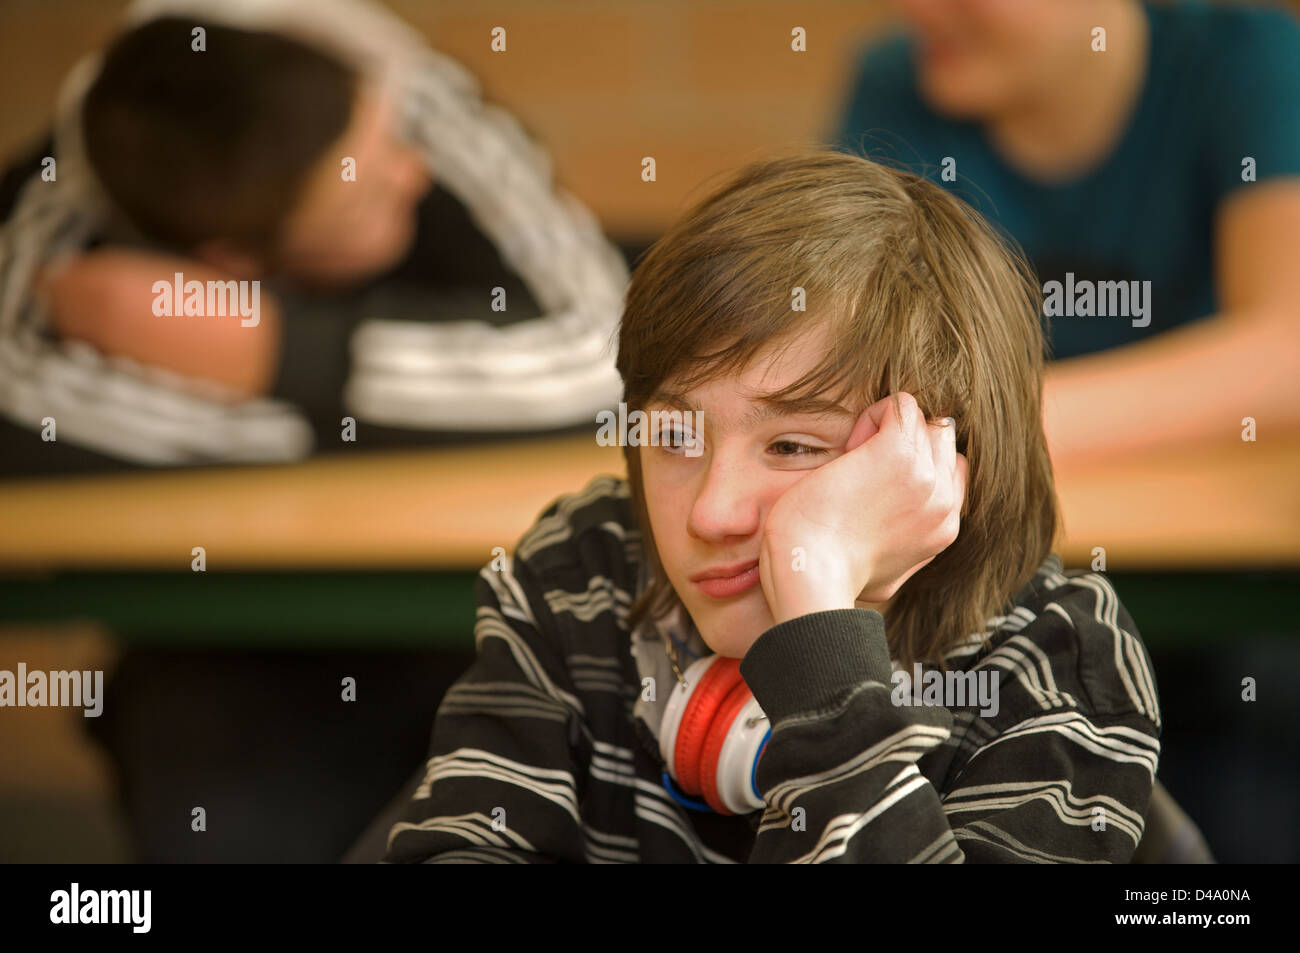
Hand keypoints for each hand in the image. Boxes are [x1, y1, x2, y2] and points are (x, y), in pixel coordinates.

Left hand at [758, 392, 966, 624]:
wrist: (812, 573)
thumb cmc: (828, 574)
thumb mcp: (885, 574)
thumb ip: (905, 547)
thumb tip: (896, 540)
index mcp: (944, 527)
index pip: (951, 468)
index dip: (915, 464)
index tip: (875, 484)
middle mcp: (943, 502)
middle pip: (941, 439)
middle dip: (906, 441)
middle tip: (862, 469)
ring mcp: (925, 477)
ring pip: (923, 419)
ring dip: (886, 429)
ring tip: (853, 461)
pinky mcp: (899, 454)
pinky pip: (901, 405)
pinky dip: (874, 415)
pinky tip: (850, 448)